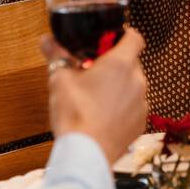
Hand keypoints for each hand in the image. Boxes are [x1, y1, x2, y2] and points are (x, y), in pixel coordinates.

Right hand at [41, 27, 148, 160]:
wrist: (87, 154)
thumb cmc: (75, 115)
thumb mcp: (59, 80)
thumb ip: (56, 56)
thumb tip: (47, 41)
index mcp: (120, 64)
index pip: (135, 37)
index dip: (124, 34)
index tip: (110, 39)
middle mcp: (137, 80)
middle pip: (132, 62)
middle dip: (115, 63)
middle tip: (94, 70)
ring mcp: (142, 103)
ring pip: (133, 85)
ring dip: (119, 85)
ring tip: (96, 95)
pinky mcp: (141, 122)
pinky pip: (134, 106)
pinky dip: (122, 106)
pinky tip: (103, 114)